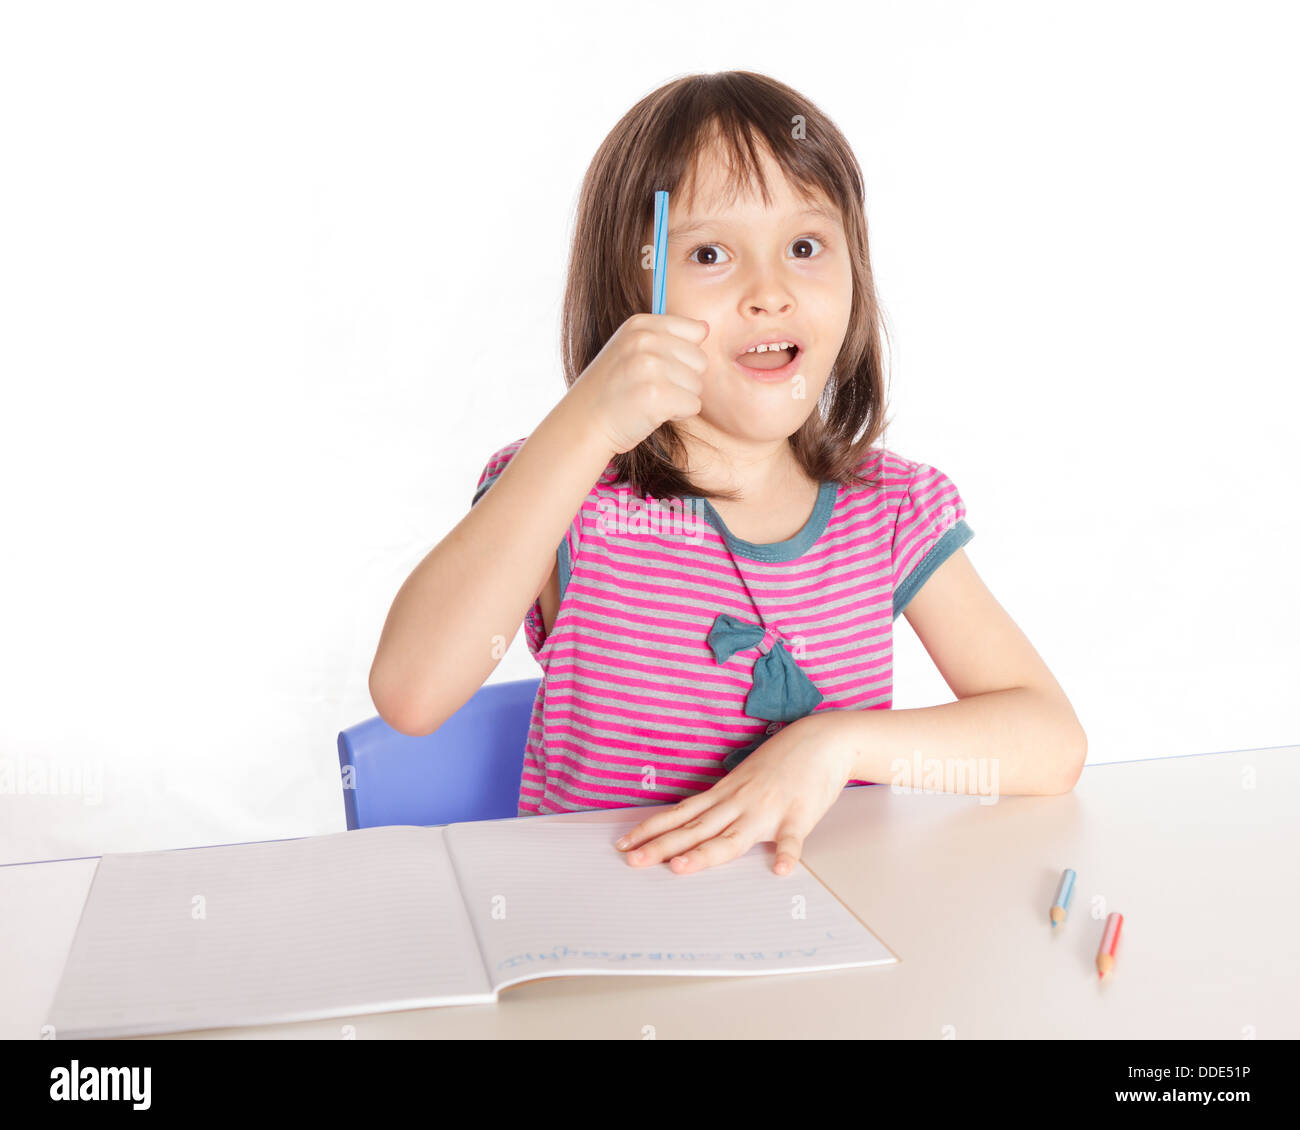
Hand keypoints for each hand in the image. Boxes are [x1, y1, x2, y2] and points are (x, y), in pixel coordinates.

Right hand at [566, 312, 709, 455]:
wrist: (584, 422)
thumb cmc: (612, 389)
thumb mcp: (631, 349)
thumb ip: (665, 337)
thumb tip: (704, 328)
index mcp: (641, 324)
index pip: (695, 331)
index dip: (683, 356)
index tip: (657, 367)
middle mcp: (645, 340)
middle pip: (700, 360)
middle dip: (683, 379)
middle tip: (652, 388)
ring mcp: (650, 366)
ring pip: (697, 385)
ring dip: (679, 398)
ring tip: (650, 400)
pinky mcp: (656, 395)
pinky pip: (693, 405)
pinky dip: (677, 414)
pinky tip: (652, 413)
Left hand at [613, 712, 854, 875]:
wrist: (821, 739)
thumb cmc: (783, 760)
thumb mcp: (744, 778)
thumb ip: (722, 802)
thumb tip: (695, 821)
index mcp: (724, 794)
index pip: (680, 814)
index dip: (651, 829)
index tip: (624, 843)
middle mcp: (738, 802)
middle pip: (695, 829)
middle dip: (662, 846)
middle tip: (632, 861)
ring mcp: (767, 810)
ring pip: (731, 837)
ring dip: (705, 853)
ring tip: (680, 868)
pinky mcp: (798, 815)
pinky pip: (791, 838)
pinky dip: (786, 853)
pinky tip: (780, 869)